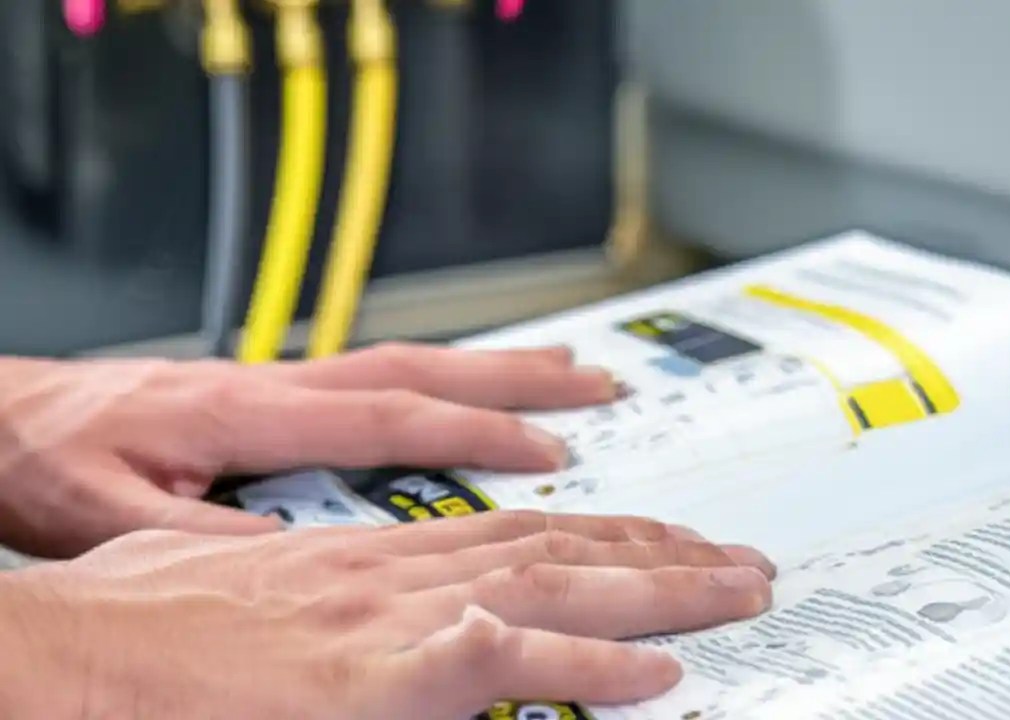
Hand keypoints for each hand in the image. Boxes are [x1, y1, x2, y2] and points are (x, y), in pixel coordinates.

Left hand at [0, 343, 617, 557]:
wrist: (4, 413)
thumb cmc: (50, 456)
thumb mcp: (111, 512)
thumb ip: (206, 535)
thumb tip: (294, 557)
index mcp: (250, 411)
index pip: (388, 417)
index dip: (474, 432)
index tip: (545, 447)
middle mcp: (279, 383)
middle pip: (422, 369)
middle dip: (516, 377)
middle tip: (593, 381)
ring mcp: (281, 381)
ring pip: (408, 363)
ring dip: (491, 369)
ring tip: (561, 371)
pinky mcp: (273, 391)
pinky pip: (378, 376)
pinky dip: (440, 380)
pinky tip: (468, 393)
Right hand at [0, 511, 774, 719]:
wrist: (64, 658)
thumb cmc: (127, 635)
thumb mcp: (227, 588)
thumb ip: (306, 600)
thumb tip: (332, 619)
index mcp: (364, 558)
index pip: (508, 531)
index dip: (593, 532)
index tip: (655, 534)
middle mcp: (393, 572)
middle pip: (555, 544)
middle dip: (657, 548)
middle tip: (736, 556)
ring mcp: (391, 617)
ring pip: (557, 582)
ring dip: (660, 586)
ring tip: (737, 589)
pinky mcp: (378, 676)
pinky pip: (509, 656)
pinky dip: (589, 661)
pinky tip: (658, 673)